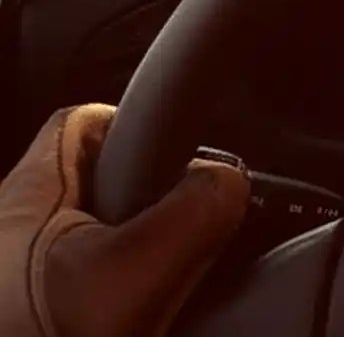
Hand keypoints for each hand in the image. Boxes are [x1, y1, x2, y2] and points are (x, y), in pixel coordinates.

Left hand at [0, 105, 248, 336]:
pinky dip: (113, 305)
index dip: (140, 128)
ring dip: (133, 266)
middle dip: (147, 210)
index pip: (85, 122)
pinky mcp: (26, 319)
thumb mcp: (130, 278)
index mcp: (25, 197)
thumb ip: (192, 214)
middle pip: (96, 187)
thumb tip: (227, 183)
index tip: (183, 162)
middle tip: (180, 245)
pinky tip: (134, 327)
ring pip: (91, 246)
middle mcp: (9, 231)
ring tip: (155, 298)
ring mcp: (13, 280)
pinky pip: (79, 290)